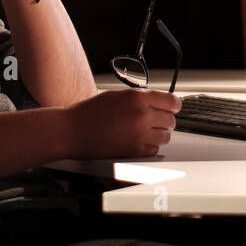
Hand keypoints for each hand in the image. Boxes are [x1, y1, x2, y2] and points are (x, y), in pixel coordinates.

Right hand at [60, 89, 180, 158]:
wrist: (73, 130)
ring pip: (166, 136)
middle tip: (154, 121)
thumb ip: (140, 98)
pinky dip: (150, 146)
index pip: (172, 102)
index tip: (171, 109)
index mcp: (137, 98)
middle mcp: (142, 115)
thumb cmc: (91, 112)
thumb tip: (159, 102)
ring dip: (159, 134)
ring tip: (145, 132)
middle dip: (164, 120)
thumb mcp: (117, 95)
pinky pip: (155, 149)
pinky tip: (138, 141)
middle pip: (171, 120)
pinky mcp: (134, 151)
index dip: (173, 106)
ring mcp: (139, 134)